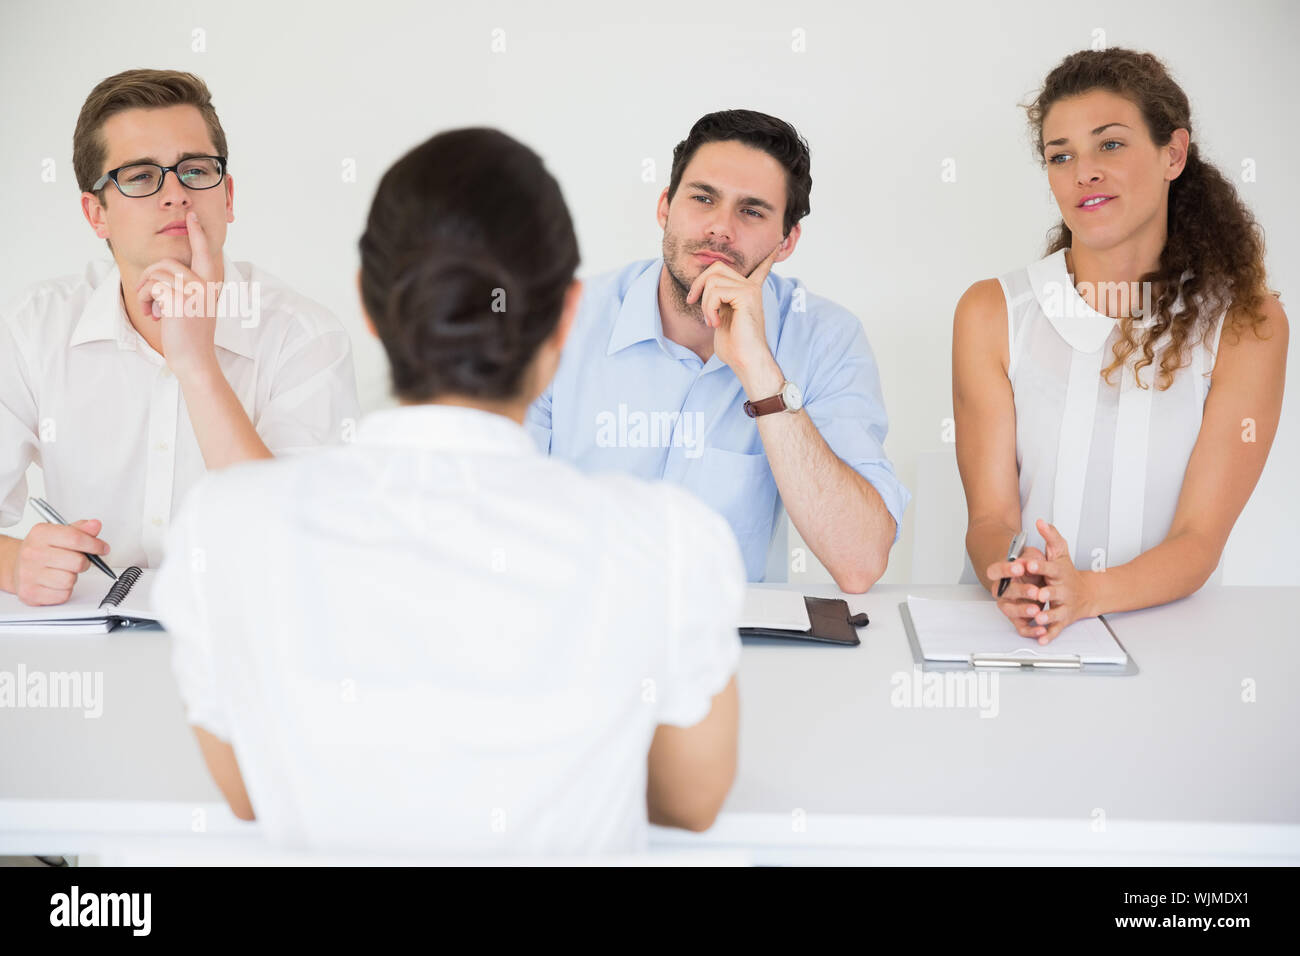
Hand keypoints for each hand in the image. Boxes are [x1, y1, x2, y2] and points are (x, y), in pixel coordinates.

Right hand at [11, 519, 110, 606]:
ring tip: (63, 571)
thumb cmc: (41, 549)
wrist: (16, 565)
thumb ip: (80, 529)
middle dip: (84, 563)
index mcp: (40, 534)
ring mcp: (28, 574)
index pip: (75, 538)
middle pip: (77, 562)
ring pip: (70, 580)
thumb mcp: (58, 533)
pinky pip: (63, 595)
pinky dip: (65, 591)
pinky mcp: (30, 593)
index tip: (102, 548)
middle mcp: (32, 553)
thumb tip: (95, 525)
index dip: (95, 544)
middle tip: (79, 561)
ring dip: (73, 578)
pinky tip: (56, 583)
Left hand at [136, 211, 221, 378]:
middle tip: (146, 294)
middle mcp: (205, 286)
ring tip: (149, 308)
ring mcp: (193, 293)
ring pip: (157, 274)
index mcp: (211, 285)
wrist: (195, 360)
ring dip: (145, 291)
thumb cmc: (191, 336)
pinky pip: (151, 287)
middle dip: (150, 275)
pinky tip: (151, 314)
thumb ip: (189, 288)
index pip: (205, 253)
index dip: (198, 233)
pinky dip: (144, 300)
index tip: (192, 216)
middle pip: (168, 262)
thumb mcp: (196, 308)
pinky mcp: (179, 301)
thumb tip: (163, 274)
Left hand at [685, 243, 780, 380]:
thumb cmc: (734, 347)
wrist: (746, 360)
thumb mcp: (721, 319)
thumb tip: (705, 290)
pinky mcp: (747, 294)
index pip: (758, 269)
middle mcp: (751, 287)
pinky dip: (709, 308)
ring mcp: (750, 289)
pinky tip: (716, 323)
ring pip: (712, 279)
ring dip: (704, 303)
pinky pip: (716, 291)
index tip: (777, 246)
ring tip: (712, 320)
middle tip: (692, 301)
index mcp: (748, 293)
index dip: (767, 258)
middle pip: (716, 267)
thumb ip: (717, 302)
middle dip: (698, 283)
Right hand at [986, 545, 1048, 639]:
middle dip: (1020, 591)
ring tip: (1036, 610)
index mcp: (1001, 574)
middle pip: (1004, 592)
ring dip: (1023, 611)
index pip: (994, 571)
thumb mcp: (1033, 557)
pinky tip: (1042, 629)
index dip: (1005, 570)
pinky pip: (1021, 627)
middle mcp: (1002, 591)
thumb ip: (1029, 558)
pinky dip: (1031, 630)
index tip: (1019, 567)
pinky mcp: (1018, 619)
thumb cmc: (1033, 568)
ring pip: (1010, 611)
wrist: (1040, 580)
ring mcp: (1009, 606)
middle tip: (1035, 591)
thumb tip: (1025, 561)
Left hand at [1024, 518, 1098, 642]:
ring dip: (1048, 615)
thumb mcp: (1059, 552)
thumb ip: (1050, 537)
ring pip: (1056, 612)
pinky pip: (1057, 629)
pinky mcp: (1063, 619)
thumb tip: (1040, 522)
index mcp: (1059, 573)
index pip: (1049, 567)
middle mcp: (1062, 590)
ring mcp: (1064, 606)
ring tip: (1039, 617)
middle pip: (1055, 592)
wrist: (1088, 593)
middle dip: (1047, 593)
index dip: (1039, 565)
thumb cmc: (1067, 572)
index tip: (1028, 562)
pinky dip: (1050, 635)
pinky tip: (1041, 639)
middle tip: (1038, 593)